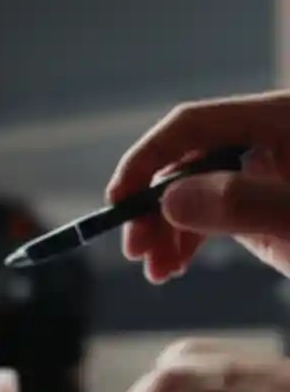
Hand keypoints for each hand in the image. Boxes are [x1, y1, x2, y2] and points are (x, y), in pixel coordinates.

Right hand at [111, 91, 289, 280]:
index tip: (117, 204)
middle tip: (135, 251)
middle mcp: (264, 140)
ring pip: (190, 192)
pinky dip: (183, 240)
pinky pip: (208, 213)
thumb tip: (168, 200)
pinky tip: (173, 265)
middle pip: (184, 162)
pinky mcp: (259, 206)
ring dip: (162, 231)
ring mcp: (261, 174)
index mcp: (278, 120)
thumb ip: (242, 202)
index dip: (145, 160)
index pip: (191, 126)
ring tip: (156, 271)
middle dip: (151, 208)